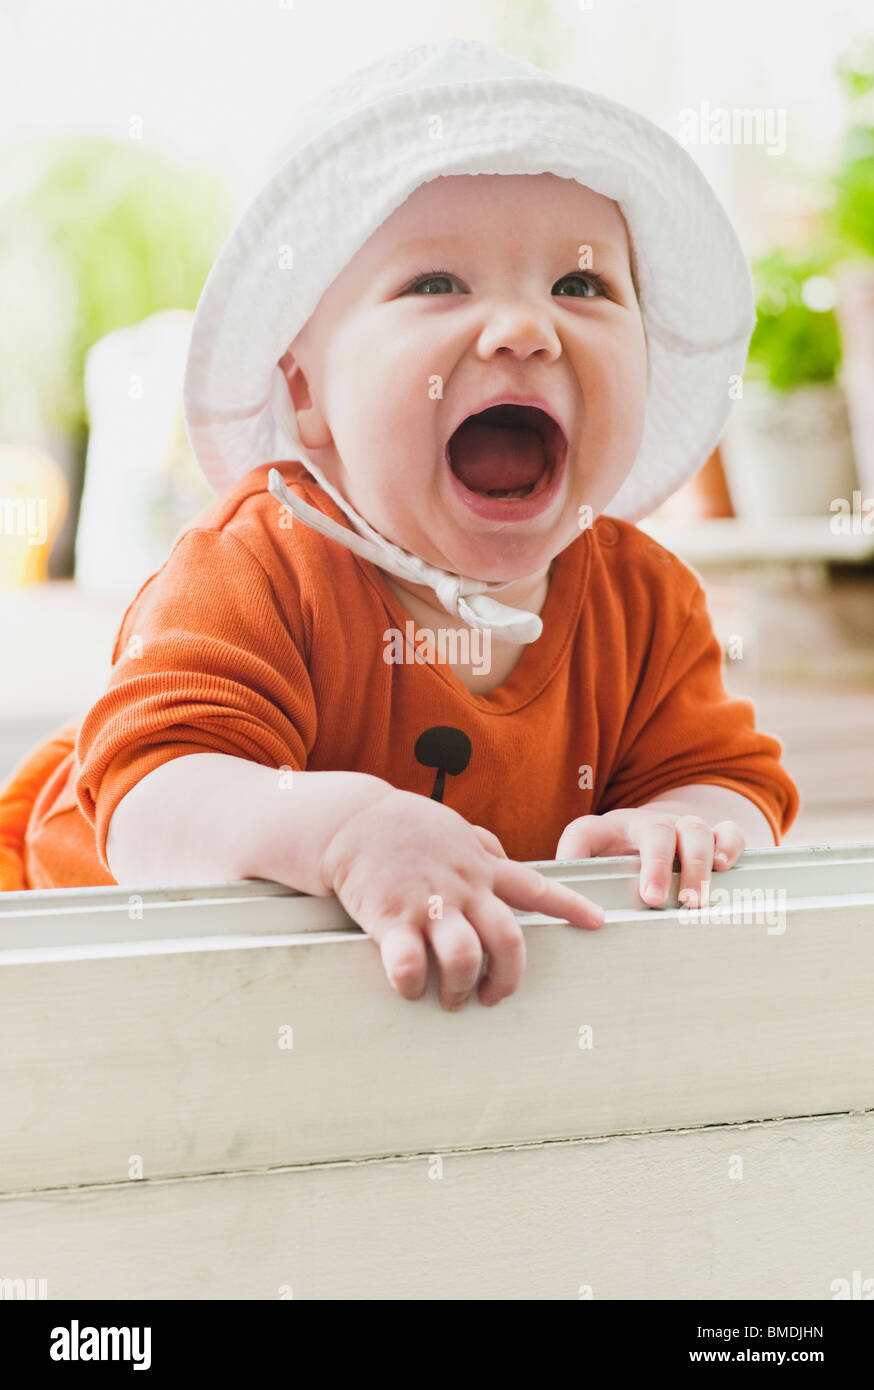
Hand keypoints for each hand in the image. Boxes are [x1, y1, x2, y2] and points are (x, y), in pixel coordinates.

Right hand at [320, 787, 604, 1009]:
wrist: (352, 819)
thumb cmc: (404, 826)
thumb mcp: (454, 828)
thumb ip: (481, 847)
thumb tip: (502, 854)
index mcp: (481, 867)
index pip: (536, 888)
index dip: (570, 907)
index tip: (598, 924)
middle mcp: (463, 887)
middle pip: (508, 939)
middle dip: (509, 977)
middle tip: (494, 995)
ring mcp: (429, 903)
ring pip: (466, 957)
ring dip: (462, 987)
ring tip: (451, 998)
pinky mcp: (391, 917)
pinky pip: (409, 964)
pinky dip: (412, 985)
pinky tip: (409, 987)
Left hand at [555, 807, 744, 907]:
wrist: (657, 835)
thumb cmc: (619, 860)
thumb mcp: (592, 868)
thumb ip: (574, 886)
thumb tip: (562, 914)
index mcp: (607, 831)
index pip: (584, 833)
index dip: (578, 853)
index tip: (584, 889)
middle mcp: (646, 825)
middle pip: (655, 831)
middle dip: (656, 865)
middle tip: (654, 900)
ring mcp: (682, 828)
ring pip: (694, 831)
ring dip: (696, 865)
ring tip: (693, 900)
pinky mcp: (713, 837)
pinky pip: (728, 832)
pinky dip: (729, 847)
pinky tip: (725, 869)